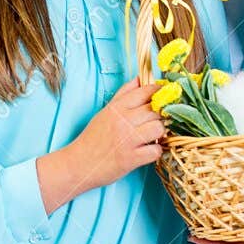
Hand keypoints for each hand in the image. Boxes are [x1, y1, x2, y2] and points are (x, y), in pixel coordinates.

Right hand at [37, 80, 163, 211]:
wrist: (79, 163)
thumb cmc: (93, 138)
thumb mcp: (105, 112)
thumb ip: (123, 94)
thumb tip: (139, 79)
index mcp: (117, 108)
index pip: (145, 92)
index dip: (158, 92)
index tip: (164, 95)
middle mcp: (123, 121)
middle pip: (156, 110)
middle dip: (160, 115)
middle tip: (156, 121)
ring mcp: (128, 140)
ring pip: (159, 128)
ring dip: (160, 133)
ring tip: (153, 136)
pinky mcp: (131, 158)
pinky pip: (156, 151)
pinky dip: (155, 152)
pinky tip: (148, 150)